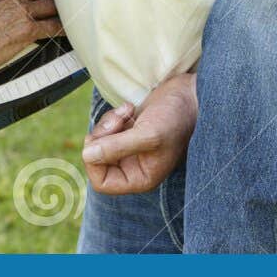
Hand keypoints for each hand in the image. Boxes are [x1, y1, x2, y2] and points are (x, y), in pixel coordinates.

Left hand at [81, 73, 197, 194]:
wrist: (190, 93)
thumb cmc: (176, 117)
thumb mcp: (148, 135)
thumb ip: (117, 147)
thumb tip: (86, 155)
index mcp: (141, 177)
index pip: (102, 182)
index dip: (94, 163)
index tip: (101, 140)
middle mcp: (135, 166)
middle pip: (97, 160)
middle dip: (102, 136)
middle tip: (117, 121)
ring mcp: (131, 148)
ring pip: (100, 141)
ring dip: (108, 123)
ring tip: (126, 111)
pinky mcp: (130, 132)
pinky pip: (108, 128)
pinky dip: (114, 116)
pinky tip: (130, 107)